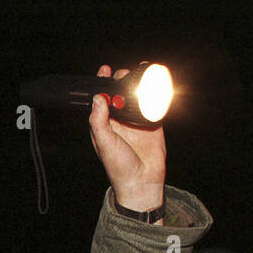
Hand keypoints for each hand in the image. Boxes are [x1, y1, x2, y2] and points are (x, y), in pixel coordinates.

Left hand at [87, 64, 165, 212]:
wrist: (143, 182)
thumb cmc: (119, 167)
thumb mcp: (105, 143)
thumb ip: (99, 121)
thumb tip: (98, 98)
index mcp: (104, 124)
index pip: (101, 99)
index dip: (102, 84)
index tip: (104, 70)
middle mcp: (119, 121)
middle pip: (119, 94)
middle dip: (120, 80)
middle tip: (123, 74)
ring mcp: (136, 121)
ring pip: (135, 96)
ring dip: (136, 83)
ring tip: (137, 73)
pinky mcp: (152, 124)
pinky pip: (153, 105)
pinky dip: (154, 93)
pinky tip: (154, 83)